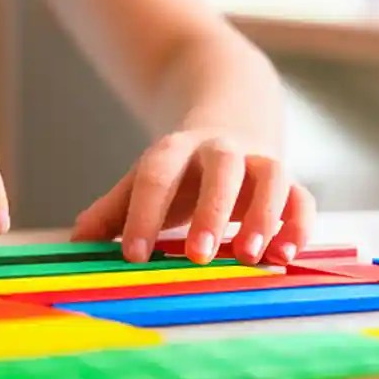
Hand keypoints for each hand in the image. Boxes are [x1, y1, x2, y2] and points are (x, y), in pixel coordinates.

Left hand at [71, 129, 314, 265]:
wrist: (231, 121)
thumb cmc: (179, 172)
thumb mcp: (143, 182)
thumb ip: (112, 210)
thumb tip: (75, 243)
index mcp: (175, 150)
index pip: (156, 175)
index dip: (143, 213)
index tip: (133, 255)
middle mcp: (221, 150)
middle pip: (221, 168)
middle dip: (211, 211)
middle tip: (200, 254)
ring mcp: (260, 162)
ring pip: (271, 176)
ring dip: (264, 215)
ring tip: (251, 256)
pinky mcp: (291, 182)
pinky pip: (302, 199)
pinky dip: (298, 226)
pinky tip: (287, 257)